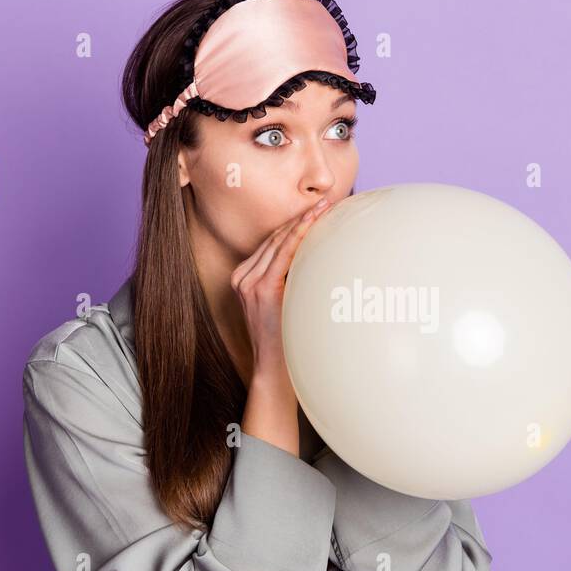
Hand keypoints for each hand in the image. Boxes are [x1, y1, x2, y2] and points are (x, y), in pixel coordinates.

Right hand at [230, 197, 332, 390]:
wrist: (274, 370)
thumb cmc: (288, 339)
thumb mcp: (287, 303)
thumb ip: (293, 281)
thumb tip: (321, 259)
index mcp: (246, 277)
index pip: (274, 242)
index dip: (297, 222)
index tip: (320, 208)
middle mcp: (242, 277)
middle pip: (276, 237)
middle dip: (303, 217)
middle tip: (328, 200)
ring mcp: (248, 282)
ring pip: (278, 242)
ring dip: (303, 221)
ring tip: (326, 206)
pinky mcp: (258, 290)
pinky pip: (281, 255)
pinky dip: (298, 236)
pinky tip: (314, 224)